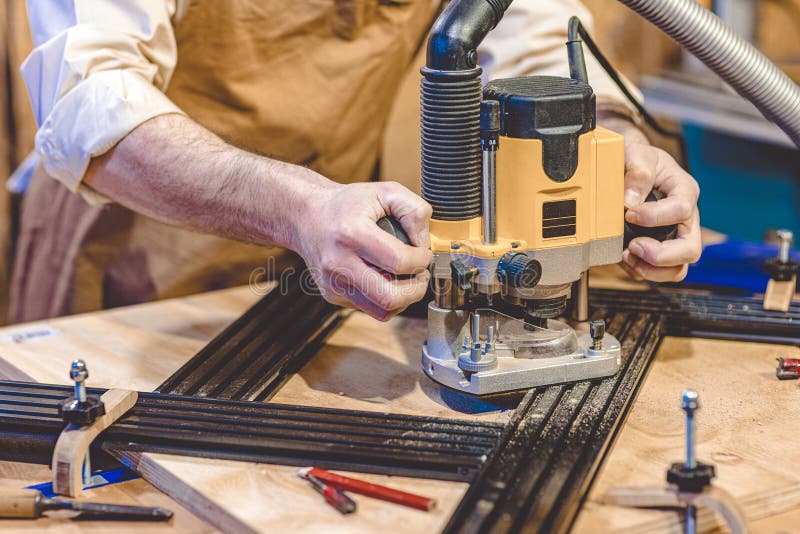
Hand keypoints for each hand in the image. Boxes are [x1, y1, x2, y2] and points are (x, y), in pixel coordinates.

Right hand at [292, 180, 431, 319]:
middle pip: (391, 297)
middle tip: (419, 273)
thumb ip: (414, 210)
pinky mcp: (332, 295)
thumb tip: (425, 243)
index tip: (423, 252)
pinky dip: (387, 300)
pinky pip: (371, 310)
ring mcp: (334, 283)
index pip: (399, 262)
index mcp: (352, 234)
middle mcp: (339, 262)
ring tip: (406, 278)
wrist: (306, 216)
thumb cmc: (347, 204)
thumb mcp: (385, 191)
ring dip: (404, 298)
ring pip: (383, 310)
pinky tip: (387, 280)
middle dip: (416, 288)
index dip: (422, 260)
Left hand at [620, 143, 701, 281]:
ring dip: (652, 270)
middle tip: (633, 246)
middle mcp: (686, 219)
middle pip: (690, 249)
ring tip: (627, 256)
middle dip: (661, 255)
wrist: (633, 168)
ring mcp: (676, 237)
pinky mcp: (661, 250)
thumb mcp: (638, 155)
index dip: (654, 217)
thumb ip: (637, 172)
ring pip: (679, 268)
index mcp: (685, 191)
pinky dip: (640, 271)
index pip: (681, 210)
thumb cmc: (639, 160)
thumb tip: (630, 201)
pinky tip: (624, 259)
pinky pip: (659, 272)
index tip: (629, 214)